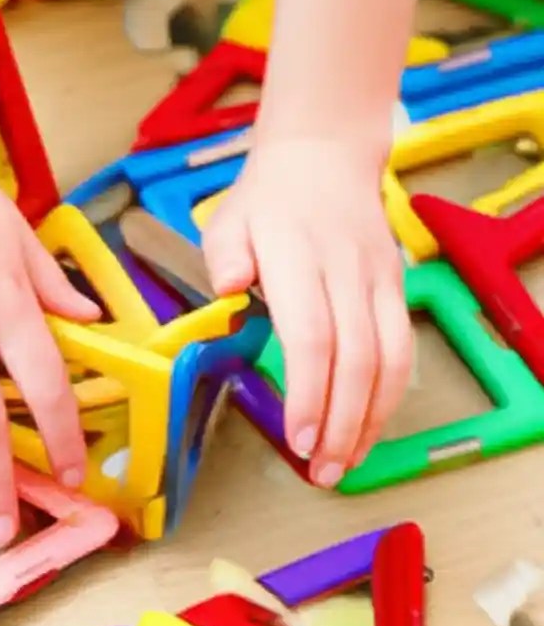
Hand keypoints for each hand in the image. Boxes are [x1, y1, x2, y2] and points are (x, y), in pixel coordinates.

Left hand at [202, 140, 411, 487]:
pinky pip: (402, 349)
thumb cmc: (266, 199)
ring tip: (344, 464)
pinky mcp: (397, 286)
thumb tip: (226, 288)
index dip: (308, 392)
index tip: (299, 437)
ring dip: (370, 419)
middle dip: (341, 423)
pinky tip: (368, 428)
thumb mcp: (227, 219)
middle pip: (354, 360)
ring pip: (388, 361)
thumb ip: (224, 255)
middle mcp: (346, 271)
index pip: (310, 335)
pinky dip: (389, 396)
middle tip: (321, 471)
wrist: (324, 154)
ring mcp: (378, 279)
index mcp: (298, 257)